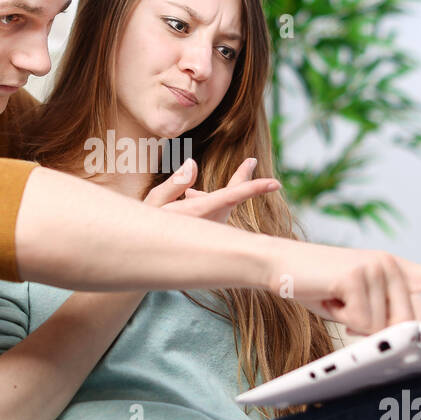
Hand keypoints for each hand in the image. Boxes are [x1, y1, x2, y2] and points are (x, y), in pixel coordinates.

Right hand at [142, 157, 279, 222]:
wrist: (148, 257)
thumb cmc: (146, 228)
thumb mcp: (153, 203)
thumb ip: (174, 183)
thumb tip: (193, 163)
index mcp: (198, 213)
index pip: (231, 196)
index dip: (254, 188)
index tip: (275, 184)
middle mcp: (209, 223)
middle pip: (232, 197)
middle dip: (241, 179)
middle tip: (249, 162)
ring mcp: (211, 230)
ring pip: (220, 204)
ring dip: (208, 194)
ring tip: (188, 193)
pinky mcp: (208, 233)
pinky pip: (213, 212)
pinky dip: (203, 202)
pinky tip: (185, 200)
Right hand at [265, 242, 420, 335]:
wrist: (278, 263)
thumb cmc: (318, 287)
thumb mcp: (359, 300)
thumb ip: (388, 312)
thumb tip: (413, 337)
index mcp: (397, 268)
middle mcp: (390, 264)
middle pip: (407, 321)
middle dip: (379, 328)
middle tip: (350, 311)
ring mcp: (375, 267)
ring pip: (381, 325)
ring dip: (353, 322)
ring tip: (336, 300)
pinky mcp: (356, 276)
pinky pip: (362, 321)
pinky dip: (342, 318)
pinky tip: (329, 298)